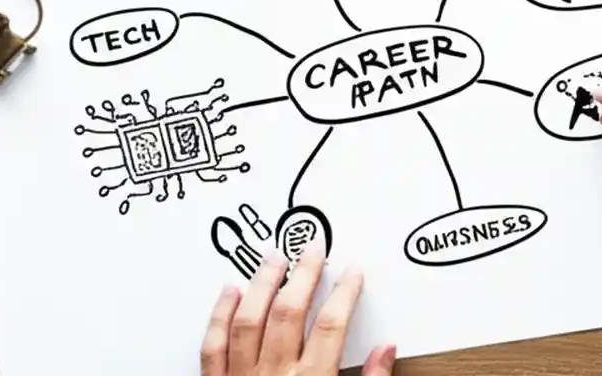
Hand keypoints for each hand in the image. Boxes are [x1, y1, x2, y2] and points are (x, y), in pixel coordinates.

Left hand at [200, 248, 394, 375]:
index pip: (332, 325)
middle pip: (289, 312)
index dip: (344, 292)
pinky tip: (230, 291)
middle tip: (312, 251)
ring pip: (248, 320)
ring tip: (273, 258)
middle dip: (303, 275)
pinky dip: (219, 314)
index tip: (352, 272)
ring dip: (261, 284)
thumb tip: (388, 351)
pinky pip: (212, 345)